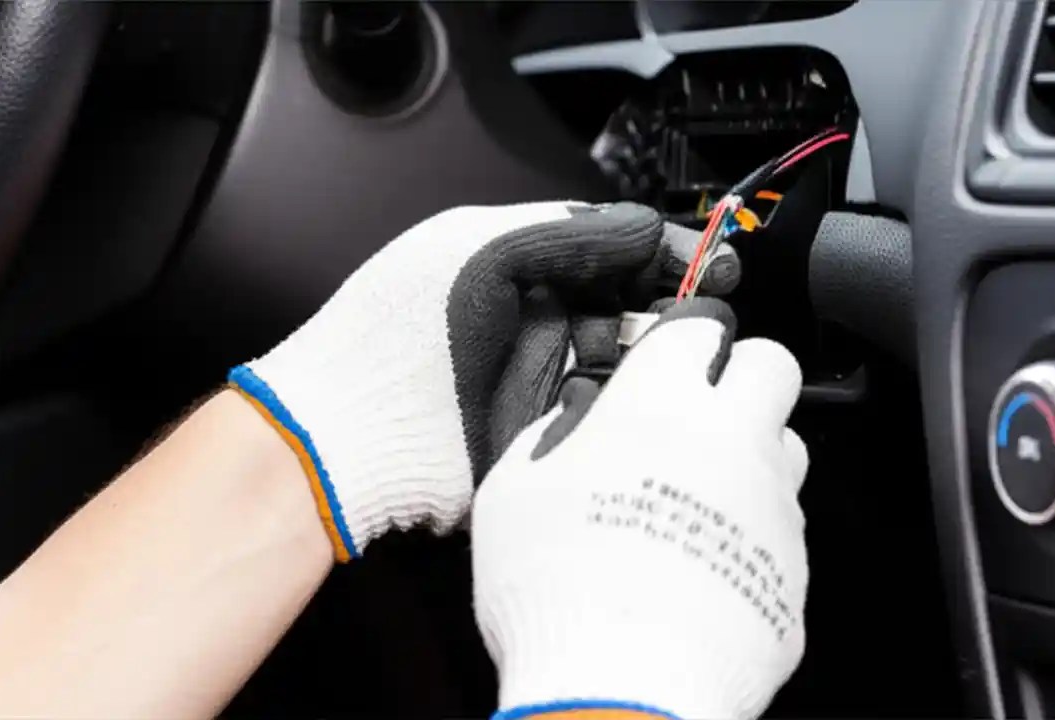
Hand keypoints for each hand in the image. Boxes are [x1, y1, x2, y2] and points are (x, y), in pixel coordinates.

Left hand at [229, 201, 663, 560]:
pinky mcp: (542, 435)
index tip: (711, 265)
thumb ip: (571, 235)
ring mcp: (539, 378)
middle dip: (670, 307)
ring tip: (654, 359)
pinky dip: (617, 405)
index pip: (612, 246)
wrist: (343, 441)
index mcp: (518, 263)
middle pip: (631, 303)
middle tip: (703, 315)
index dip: (665, 253)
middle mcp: (535, 317)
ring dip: (646, 359)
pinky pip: (603, 414)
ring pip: (625, 361)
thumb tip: (646, 227)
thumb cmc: (394, 337)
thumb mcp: (486, 256)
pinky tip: (612, 400)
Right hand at [472, 299, 809, 719]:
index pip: (701, 325)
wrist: (618, 689)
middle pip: (773, 366)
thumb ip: (555, 436)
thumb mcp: (515, 490)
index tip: (671, 353)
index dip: (685, 335)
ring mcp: (772, 506)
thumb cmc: (555, 588)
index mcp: (660, 406)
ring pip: (787, 447)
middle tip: (702, 407)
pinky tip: (706, 564)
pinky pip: (784, 529)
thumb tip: (578, 423)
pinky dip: (752, 533)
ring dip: (751, 454)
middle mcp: (731, 442)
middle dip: (742, 374)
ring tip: (698, 494)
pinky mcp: (793, 569)